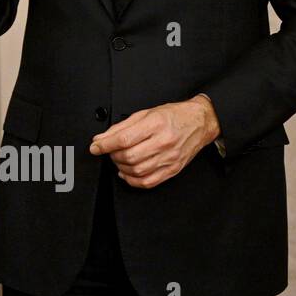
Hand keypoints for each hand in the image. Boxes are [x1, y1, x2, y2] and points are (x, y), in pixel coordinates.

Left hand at [88, 95, 219, 188]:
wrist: (200, 122)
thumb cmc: (173, 115)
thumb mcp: (145, 113)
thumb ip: (121, 127)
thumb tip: (101, 138)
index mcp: (155, 124)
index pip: (124, 139)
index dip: (105, 145)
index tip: (95, 147)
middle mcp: (164, 142)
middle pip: (130, 156)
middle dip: (113, 156)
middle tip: (109, 151)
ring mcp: (170, 158)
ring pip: (137, 171)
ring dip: (121, 167)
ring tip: (119, 159)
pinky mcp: (173, 169)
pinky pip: (149, 182)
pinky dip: (133, 180)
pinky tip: (127, 173)